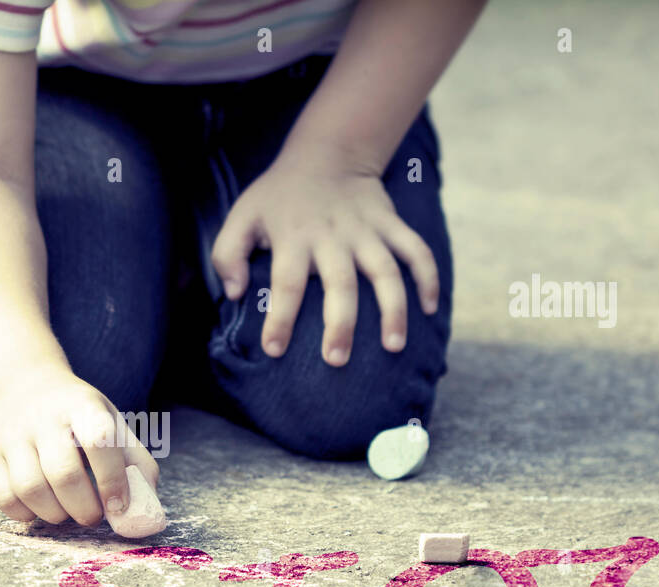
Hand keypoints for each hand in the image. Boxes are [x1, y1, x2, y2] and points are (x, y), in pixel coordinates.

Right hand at [0, 371, 159, 525]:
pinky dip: (27, 515)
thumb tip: (146, 510)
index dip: (112, 480)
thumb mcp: (113, 424)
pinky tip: (41, 508)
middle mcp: (42, 417)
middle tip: (93, 515)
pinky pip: (5, 499)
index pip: (99, 440)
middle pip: (63, 473)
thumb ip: (137, 464)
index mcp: (82, 406)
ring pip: (30, 490)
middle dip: (84, 508)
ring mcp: (11, 435)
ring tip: (67, 512)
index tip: (118, 507)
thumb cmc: (80, 418)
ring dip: (56, 514)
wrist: (24, 387)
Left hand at [210, 157, 438, 366]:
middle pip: (341, 283)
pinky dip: (429, 277)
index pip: (285, 284)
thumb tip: (234, 293)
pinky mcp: (391, 224)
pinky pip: (417, 251)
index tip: (274, 350)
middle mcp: (333, 236)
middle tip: (336, 360)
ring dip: (394, 309)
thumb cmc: (278, 197)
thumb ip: (228, 255)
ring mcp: (367, 231)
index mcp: (294, 238)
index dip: (280, 318)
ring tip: (394, 346)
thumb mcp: (242, 216)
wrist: (325, 153)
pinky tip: (430, 310)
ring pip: (387, 272)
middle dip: (340, 324)